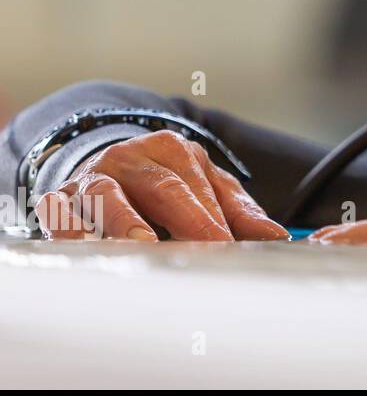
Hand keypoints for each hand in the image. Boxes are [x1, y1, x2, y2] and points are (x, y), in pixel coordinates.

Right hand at [35, 129, 288, 241]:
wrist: (106, 165)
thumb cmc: (165, 182)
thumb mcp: (205, 186)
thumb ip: (239, 211)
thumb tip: (276, 237)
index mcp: (172, 150)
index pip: (196, 185)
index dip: (212, 217)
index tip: (228, 245)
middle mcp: (132, 158)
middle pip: (162, 188)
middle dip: (185, 219)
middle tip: (203, 246)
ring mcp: (94, 176)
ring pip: (108, 195)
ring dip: (125, 220)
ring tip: (142, 242)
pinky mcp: (61, 198)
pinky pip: (61, 212)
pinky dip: (70, 228)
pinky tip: (84, 244)